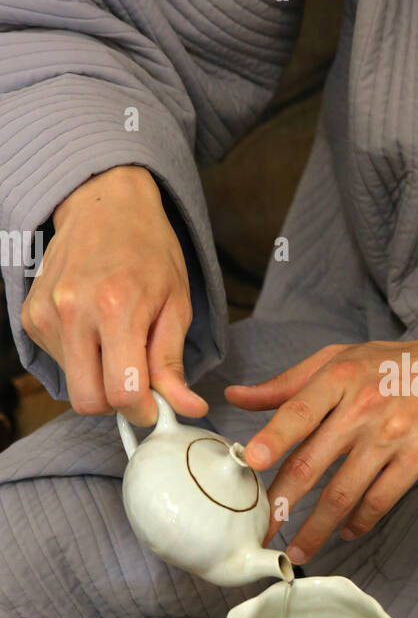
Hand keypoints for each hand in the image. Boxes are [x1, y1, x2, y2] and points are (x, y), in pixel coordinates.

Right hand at [21, 165, 207, 424]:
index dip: (142, 411)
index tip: (155, 406)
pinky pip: (58, 361)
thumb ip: (173, 361)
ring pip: (72, 384)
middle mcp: (74, 312)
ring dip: (98, 377)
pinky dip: (80, 358)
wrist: (104, 206)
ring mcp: (46, 314)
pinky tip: (95, 329)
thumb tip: (186, 407)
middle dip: (116, 402)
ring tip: (116, 340)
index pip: (121, 394)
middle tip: (137, 381)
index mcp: (117, 308)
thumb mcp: (176, 303)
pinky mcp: (30, 315)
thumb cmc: (149, 251)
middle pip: (88, 401)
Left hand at [224, 311, 417, 560]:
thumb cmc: (396, 362)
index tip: (249, 464)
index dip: (272, 439)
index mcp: (339, 378)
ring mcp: (393, 434)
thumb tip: (237, 397)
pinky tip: (346, 532)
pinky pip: (382, 499)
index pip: (297, 412)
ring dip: (318, 527)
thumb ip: (288, 382)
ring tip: (298, 549)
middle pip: (312, 462)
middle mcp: (363, 407)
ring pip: (344, 492)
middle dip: (281, 503)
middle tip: (260, 532)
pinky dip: (360, 521)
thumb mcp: (341, 358)